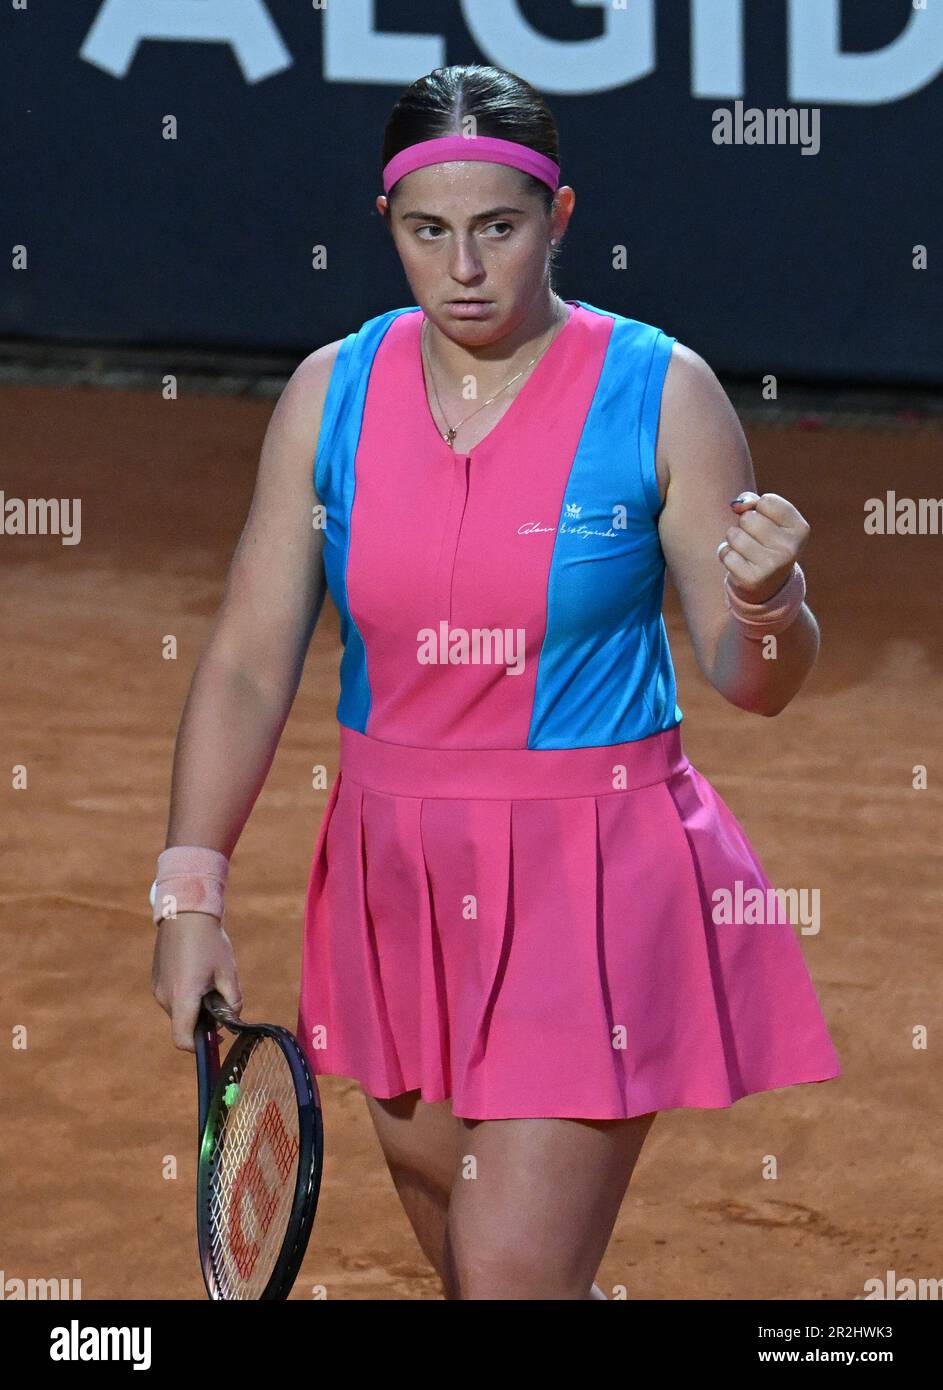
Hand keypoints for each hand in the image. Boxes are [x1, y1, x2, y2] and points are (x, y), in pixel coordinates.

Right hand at [151, 913, 241, 1052]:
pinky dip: (185, 994)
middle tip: (219, 996)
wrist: (185, 912)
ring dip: (194, 1005)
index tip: (216, 1037)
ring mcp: (158, 988)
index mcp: (182, 998)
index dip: (199, 1047)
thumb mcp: (228, 972)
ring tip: (207, 978)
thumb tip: (232, 1019)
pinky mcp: (156, 979)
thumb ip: (232, 1001)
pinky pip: (172, 997)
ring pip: (179, 1010)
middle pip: (184, 1024)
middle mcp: (165, 997)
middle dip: (203, 1019)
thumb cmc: (209, 942)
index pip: (183, 1040)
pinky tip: (196, 971)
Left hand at [717, 491, 808, 603]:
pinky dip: (726, 554)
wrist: (768, 582)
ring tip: (747, 550)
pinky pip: (726, 553)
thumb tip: (736, 505)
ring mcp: (772, 565)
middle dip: (744, 524)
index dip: (759, 509)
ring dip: (734, 540)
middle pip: (748, 518)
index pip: (767, 501)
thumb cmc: (766, 541)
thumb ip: (753, 502)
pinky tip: (739, 562)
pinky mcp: (752, 579)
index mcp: (800, 529)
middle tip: (755, 539)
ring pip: (734, 534)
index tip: (767, 523)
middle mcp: (790, 548)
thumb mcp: (768, 518)